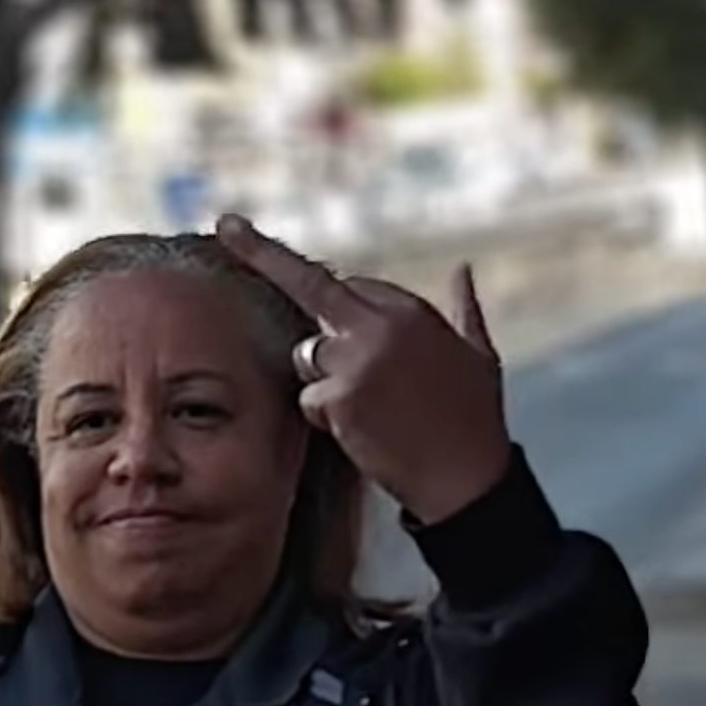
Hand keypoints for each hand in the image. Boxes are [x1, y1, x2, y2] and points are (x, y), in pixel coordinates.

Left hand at [217, 214, 511, 525]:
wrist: (466, 479)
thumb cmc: (476, 419)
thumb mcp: (479, 355)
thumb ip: (466, 308)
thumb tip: (463, 269)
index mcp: (411, 310)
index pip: (353, 286)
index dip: (342, 311)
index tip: (321, 304)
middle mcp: (380, 326)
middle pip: (311, 287)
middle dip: (262, 254)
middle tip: (227, 225)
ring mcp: (357, 361)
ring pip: (306, 354)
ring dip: (324, 380)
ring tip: (374, 411)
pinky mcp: (339, 398)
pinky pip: (309, 399)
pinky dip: (326, 418)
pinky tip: (365, 433)